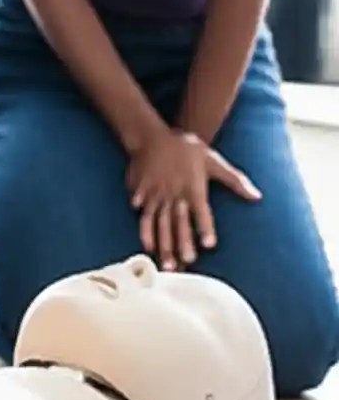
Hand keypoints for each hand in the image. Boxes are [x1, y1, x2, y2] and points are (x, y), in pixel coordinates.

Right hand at [127, 130, 260, 270]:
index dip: (204, 228)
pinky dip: (144, 228)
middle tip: (186, 263)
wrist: (152, 135)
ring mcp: (156, 194)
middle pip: (178, 223)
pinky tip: (146, 244)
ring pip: (160, 223)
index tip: (208, 245)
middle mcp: (174, 194)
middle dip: (181, 244)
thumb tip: (257, 196)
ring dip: (163, 243)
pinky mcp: (142, 193)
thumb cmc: (186, 148)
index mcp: (193, 187)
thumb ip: (235, 180)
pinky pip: (143, 213)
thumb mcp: (213, 161)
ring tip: (167, 262)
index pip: (201, 212)